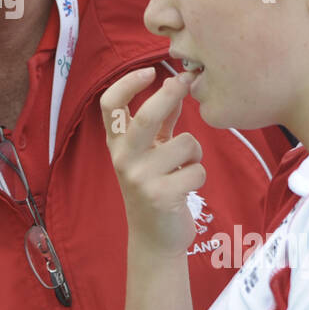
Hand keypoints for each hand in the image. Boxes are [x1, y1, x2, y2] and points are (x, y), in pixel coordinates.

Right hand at [100, 67, 205, 253]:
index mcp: (117, 145)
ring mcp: (140, 179)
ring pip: (186, 144)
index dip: (127, 83)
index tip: (150, 71)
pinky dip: (199, 176)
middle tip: (186, 81)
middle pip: (147, 115)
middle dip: (171, 93)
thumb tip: (175, 83)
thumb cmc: (155, 187)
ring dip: (194, 153)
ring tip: (183, 168)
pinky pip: (197, 170)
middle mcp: (123, 159)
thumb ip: (161, 121)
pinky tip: (186, 188)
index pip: (109, 106)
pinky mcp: (161, 197)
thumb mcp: (151, 152)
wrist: (154, 238)